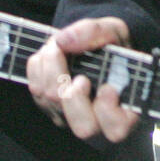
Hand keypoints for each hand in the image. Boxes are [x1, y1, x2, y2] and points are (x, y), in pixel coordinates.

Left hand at [27, 16, 138, 144]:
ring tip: (59, 48)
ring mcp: (69, 117)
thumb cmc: (112, 47)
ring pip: (53, 104)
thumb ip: (95, 33)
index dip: (109, 112)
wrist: (95, 48)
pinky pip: (36, 89)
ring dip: (51, 69)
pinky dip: (39, 66)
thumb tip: (63, 40)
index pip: (117, 129)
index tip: (107, 88)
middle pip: (83, 127)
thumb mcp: (114, 31)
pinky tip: (50, 54)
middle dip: (74, 95)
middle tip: (80, 76)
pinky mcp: (48, 106)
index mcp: (124, 110)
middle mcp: (97, 122)